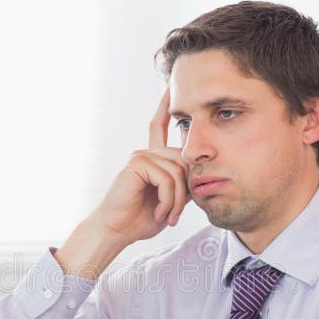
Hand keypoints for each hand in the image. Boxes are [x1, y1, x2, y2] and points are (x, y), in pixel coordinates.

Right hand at [93, 88, 190, 243]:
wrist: (117, 231)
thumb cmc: (140, 220)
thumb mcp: (170, 201)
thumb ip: (183, 184)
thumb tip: (201, 173)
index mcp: (152, 159)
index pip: (159, 127)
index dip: (165, 107)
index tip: (170, 87)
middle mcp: (146, 153)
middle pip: (183, 160)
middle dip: (185, 191)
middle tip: (175, 215)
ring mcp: (140, 157)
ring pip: (177, 172)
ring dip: (176, 200)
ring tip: (168, 216)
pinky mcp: (136, 164)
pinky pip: (166, 178)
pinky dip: (167, 199)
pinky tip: (160, 212)